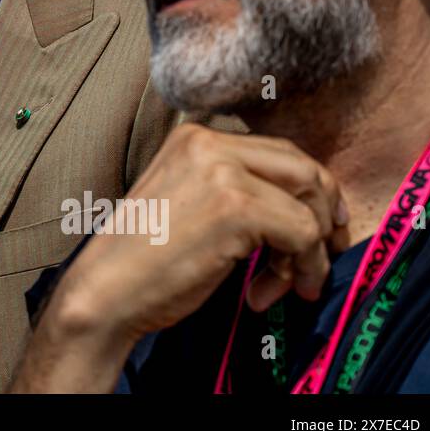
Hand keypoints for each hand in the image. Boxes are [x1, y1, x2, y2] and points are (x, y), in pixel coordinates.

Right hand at [55, 124, 351, 342]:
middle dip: (324, 217)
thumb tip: (302, 206)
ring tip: (285, 285)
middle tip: (317, 262)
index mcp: (195, 136)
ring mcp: (223, 171)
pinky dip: (303, 268)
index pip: (279, 153)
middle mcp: (209, 141)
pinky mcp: (236, 206)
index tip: (320, 233)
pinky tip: (266, 293)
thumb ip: (232, 188)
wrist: (105, 289)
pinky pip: (303, 232)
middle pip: (304, 169)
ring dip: (311, 252)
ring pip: (311, 202)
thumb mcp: (189, 201)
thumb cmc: (143, 259)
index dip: (310, 194)